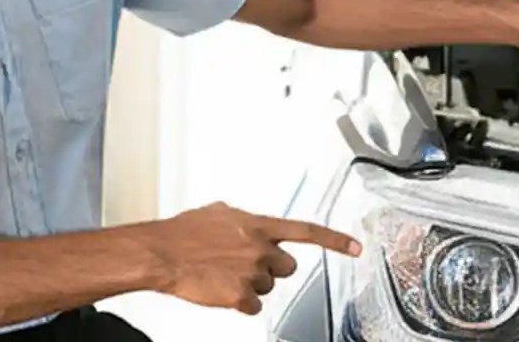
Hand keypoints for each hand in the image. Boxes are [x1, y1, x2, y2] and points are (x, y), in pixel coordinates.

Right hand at [147, 202, 360, 314]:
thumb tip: (246, 224)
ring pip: (267, 287)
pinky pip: (252, 306)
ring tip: (224, 273)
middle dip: (272, 268)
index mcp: (256, 225)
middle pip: (287, 267)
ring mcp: (251, 272)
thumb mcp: (218, 212)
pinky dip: (239, 302)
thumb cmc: (183, 233)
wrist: (162, 253)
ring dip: (251, 284)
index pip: (306, 231)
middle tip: (246, 264)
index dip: (334, 240)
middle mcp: (259, 247)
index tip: (356, 248)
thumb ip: (242, 219)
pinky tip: (221, 289)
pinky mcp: (240, 295)